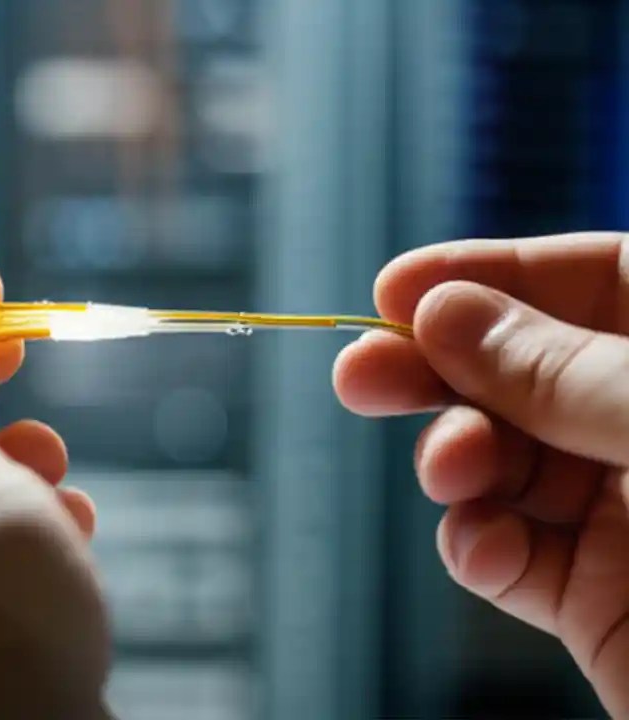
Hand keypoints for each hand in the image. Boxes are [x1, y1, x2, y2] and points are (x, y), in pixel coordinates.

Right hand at [334, 233, 628, 717]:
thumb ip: (565, 370)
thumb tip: (446, 314)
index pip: (592, 282)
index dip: (493, 275)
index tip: (397, 287)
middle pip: (526, 373)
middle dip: (440, 372)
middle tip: (360, 375)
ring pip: (507, 464)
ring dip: (458, 461)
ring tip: (452, 473)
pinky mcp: (605, 602)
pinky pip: (516, 558)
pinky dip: (482, 548)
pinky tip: (487, 548)